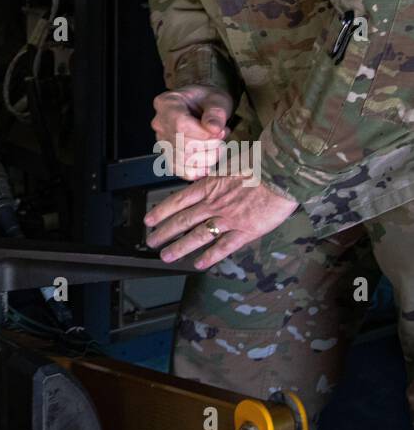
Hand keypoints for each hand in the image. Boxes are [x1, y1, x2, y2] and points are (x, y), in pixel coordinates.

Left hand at [144, 172, 297, 268]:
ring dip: (180, 247)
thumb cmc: (260, 164)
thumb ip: (218, 179)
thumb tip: (209, 183)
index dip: (161, 211)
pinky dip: (210, 257)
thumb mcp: (231, 166)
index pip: (178, 200)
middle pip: (183, 220)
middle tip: (151, 241)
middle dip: (164, 232)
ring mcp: (228, 219)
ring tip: (166, 256)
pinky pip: (224, 247)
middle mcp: (214, 203)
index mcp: (210, 185)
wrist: (281, 173)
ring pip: (198, 235)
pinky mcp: (245, 231)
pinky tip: (199, 264)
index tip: (149, 220)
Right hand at [151, 85, 234, 178]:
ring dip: (207, 158)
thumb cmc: (208, 100)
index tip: (220, 131)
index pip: (180, 125)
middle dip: (210, 145)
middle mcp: (160, 122)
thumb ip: (216, 113)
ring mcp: (162, 140)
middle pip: (183, 145)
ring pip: (183, 160)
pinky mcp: (169, 154)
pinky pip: (180, 170)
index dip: (203, 134)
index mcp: (167, 103)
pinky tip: (208, 160)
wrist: (205, 105)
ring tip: (216, 144)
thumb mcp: (217, 99)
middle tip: (222, 135)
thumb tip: (213, 129)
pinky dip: (197, 170)